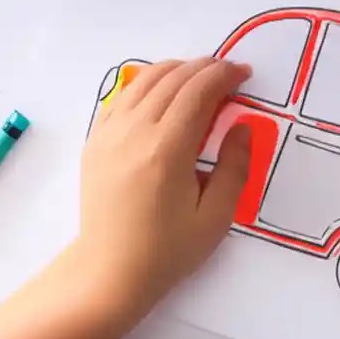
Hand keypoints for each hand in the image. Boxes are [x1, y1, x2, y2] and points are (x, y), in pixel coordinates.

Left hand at [77, 57, 251, 315]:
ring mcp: (109, 133)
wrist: (109, 272)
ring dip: (176, 70)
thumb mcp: (216, 217)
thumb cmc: (167, 250)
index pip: (198, 91)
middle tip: (228, 73)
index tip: (244, 74)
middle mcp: (134, 133)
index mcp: (166, 151)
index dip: (224, 75)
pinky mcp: (95, 140)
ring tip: (200, 78)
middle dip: (205, 67)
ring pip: (145, 79)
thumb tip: (242, 126)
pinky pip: (122, 96)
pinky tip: (163, 94)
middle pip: (173, 78)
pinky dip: (147, 84)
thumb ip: (234, 167)